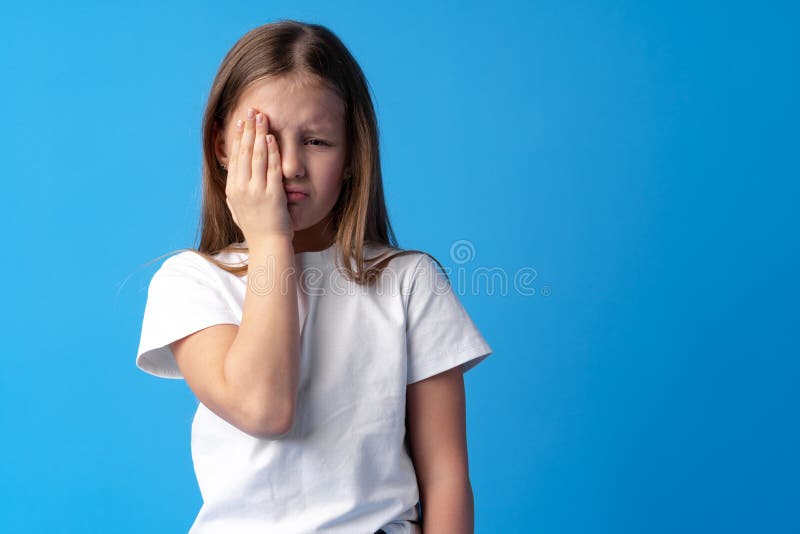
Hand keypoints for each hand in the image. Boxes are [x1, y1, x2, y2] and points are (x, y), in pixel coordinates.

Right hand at [225, 107, 293, 243]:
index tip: (241, 121)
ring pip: (257, 156)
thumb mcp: (238, 209)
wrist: (268, 244)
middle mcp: (241, 188)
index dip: (238, 137)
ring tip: (262, 117)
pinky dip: (271, 151)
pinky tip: (271, 138)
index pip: (235, 157)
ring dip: (259, 134)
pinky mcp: (272, 194)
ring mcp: (256, 190)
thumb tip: (232, 180)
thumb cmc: (256, 228)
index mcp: (232, 189)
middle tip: (252, 111)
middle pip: (244, 152)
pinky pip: (271, 168)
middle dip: (248, 129)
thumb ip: (235, 193)